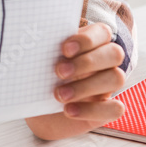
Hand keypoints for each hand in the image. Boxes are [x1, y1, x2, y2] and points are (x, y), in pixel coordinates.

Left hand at [26, 22, 126, 139]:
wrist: (37, 113)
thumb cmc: (38, 81)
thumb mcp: (36, 65)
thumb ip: (40, 51)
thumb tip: (28, 42)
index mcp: (88, 45)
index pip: (102, 32)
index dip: (87, 39)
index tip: (64, 50)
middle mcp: (102, 63)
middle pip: (115, 53)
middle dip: (87, 62)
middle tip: (59, 72)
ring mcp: (107, 86)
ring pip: (117, 78)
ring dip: (86, 86)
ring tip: (59, 95)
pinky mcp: (107, 109)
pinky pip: (116, 108)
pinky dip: (92, 110)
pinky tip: (69, 110)